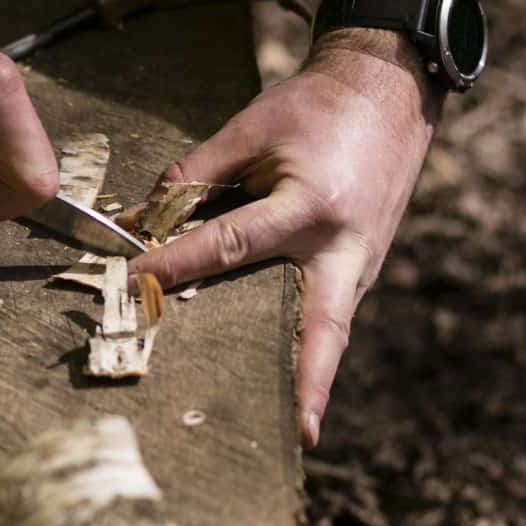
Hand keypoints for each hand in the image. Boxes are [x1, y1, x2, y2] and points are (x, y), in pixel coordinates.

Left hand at [129, 30, 441, 447]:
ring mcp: (363, 261)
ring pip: (333, 329)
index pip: (232, 245)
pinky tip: (287, 378)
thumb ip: (193, 177)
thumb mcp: (249, 129)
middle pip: (324, 327)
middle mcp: (344, 245)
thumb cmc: (315, 106)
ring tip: (287, 428)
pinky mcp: (366, 265)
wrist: (390, 90)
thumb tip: (138, 219)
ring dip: (312, 377)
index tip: (135, 283)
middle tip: (297, 436)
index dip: (179, 264)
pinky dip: (312, 346)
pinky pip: (334, 313)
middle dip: (310, 382)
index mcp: (312, 203)